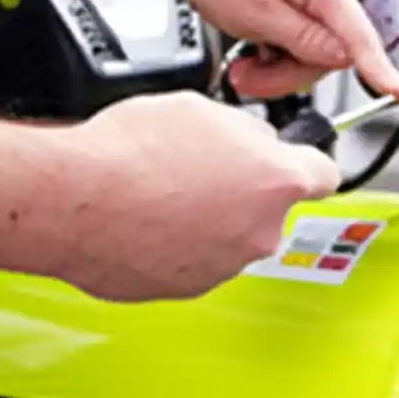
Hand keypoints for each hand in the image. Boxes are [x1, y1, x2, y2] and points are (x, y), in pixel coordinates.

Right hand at [17, 91, 338, 300]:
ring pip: (230, 237)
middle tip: (199, 169)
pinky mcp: (187, 288)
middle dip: (244, 192)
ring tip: (162, 193)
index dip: (306, 163)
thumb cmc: (130, 152)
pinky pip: (194, 262)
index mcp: (276, 181)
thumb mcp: (202, 109)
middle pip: (270, 210)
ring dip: (208, 220)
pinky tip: (147, 220)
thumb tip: (253, 140)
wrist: (74, 199)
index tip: (296, 162)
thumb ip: (246, 131)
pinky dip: (177, 246)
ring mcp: (224, 266)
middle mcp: (258, 232)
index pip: (324, 176)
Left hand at [165, 0, 398, 104]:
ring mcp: (313, 2)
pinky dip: (273, 60)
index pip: (362, 40)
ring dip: (275, 71)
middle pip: (331, 59)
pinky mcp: (299, 10)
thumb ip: (303, 40)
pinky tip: (251, 52)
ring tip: (243, 63)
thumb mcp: (256, 14)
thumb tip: (343, 60)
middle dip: (288, 76)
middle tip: (249, 75)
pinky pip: (298, 49)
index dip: (385, 72)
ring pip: (311, 60)